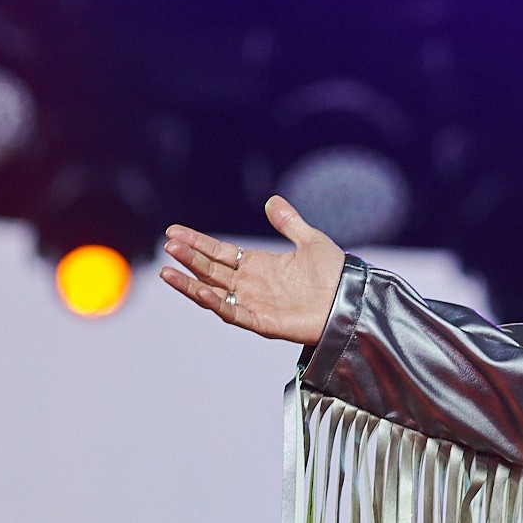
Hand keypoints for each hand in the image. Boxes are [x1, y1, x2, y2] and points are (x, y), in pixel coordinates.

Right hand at [158, 195, 345, 345]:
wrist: (354, 299)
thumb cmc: (335, 274)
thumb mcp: (311, 240)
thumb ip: (289, 223)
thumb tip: (272, 200)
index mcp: (259, 265)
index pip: (219, 252)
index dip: (197, 242)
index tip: (173, 231)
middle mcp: (251, 285)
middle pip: (211, 270)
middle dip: (189, 258)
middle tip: (168, 245)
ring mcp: (255, 304)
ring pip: (213, 293)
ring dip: (190, 283)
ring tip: (168, 271)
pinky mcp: (263, 322)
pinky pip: (233, 313)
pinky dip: (214, 303)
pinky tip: (198, 290)